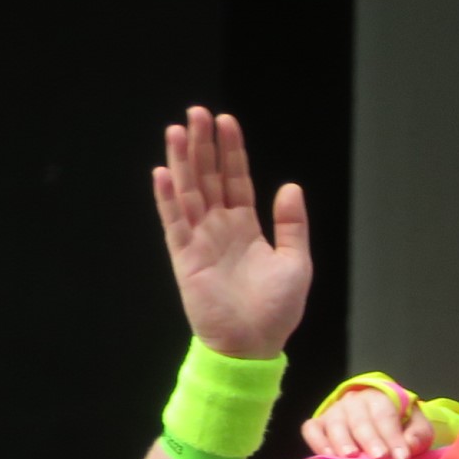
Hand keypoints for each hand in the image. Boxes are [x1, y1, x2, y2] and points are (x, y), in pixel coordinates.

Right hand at [152, 107, 310, 359]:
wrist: (253, 346)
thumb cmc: (276, 311)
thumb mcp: (296, 263)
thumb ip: (291, 225)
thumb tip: (290, 187)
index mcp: (246, 227)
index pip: (235, 179)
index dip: (231, 151)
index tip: (226, 121)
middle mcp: (220, 228)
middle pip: (208, 177)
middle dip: (202, 145)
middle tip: (197, 113)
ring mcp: (200, 241)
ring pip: (188, 192)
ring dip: (181, 162)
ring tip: (176, 130)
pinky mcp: (185, 258)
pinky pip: (173, 223)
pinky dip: (167, 199)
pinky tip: (162, 173)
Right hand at [301, 386, 435, 458]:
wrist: (377, 420)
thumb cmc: (400, 426)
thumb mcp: (416, 427)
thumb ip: (417, 434)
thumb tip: (408, 446)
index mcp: (379, 398)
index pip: (385, 415)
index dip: (393, 436)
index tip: (401, 457)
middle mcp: (354, 402)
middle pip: (359, 419)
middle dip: (369, 439)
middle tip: (379, 458)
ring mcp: (334, 412)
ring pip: (335, 423)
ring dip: (342, 441)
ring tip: (350, 457)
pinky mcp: (318, 424)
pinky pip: (312, 430)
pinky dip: (317, 442)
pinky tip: (328, 458)